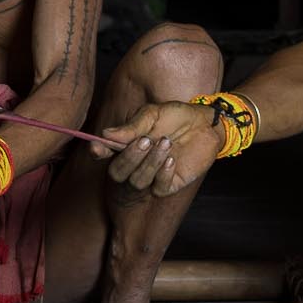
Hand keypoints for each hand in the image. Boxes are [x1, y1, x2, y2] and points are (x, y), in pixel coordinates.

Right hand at [95, 101, 222, 195]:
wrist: (205, 124)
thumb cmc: (176, 116)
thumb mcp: (153, 114)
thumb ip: (132, 127)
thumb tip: (106, 135)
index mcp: (126, 144)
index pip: (105, 153)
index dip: (98, 152)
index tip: (98, 147)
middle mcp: (135, 162)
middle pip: (118, 172)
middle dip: (129, 158)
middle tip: (145, 140)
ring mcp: (151, 175)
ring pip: (138, 181)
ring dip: (150, 163)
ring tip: (165, 143)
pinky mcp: (168, 184)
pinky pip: (158, 187)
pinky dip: (163, 173)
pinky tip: (172, 159)